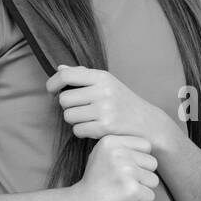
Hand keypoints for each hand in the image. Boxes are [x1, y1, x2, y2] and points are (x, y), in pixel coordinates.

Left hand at [46, 64, 175, 149]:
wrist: (148, 123)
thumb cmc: (124, 102)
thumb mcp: (108, 83)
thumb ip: (83, 75)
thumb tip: (60, 69)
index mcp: (102, 77)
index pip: (66, 76)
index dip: (53, 84)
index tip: (52, 91)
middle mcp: (103, 91)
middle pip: (64, 99)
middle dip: (68, 106)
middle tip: (80, 109)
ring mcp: (105, 110)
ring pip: (68, 116)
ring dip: (75, 120)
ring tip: (89, 119)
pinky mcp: (105, 127)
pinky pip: (77, 130)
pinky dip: (82, 131)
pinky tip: (94, 128)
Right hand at [70, 133, 159, 200]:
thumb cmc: (95, 181)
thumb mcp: (102, 154)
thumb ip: (122, 146)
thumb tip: (148, 144)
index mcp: (111, 141)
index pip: (146, 145)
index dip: (138, 160)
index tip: (122, 168)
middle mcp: (119, 153)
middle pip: (152, 163)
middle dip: (142, 175)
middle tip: (121, 182)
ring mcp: (126, 171)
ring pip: (153, 180)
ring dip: (141, 188)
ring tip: (121, 190)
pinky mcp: (131, 189)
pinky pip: (150, 195)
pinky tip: (123, 199)